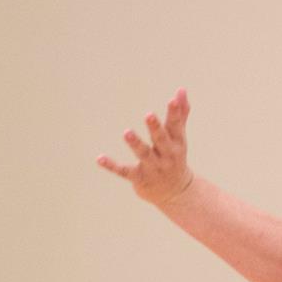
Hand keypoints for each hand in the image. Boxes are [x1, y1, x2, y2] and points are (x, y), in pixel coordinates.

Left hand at [97, 88, 194, 205]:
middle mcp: (166, 156)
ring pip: (144, 154)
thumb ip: (180, 113)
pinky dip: (112, 166)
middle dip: (155, 128)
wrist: (175, 192)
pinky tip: (100, 159)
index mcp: (176, 143)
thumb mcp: (178, 137)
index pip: (175, 126)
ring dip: (136, 144)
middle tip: (149, 115)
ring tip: (127, 132)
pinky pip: (125, 171)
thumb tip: (181, 89)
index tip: (172, 100)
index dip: (174, 113)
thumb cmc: (174, 157)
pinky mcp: (139, 178)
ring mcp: (153, 168)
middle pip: (161, 140)